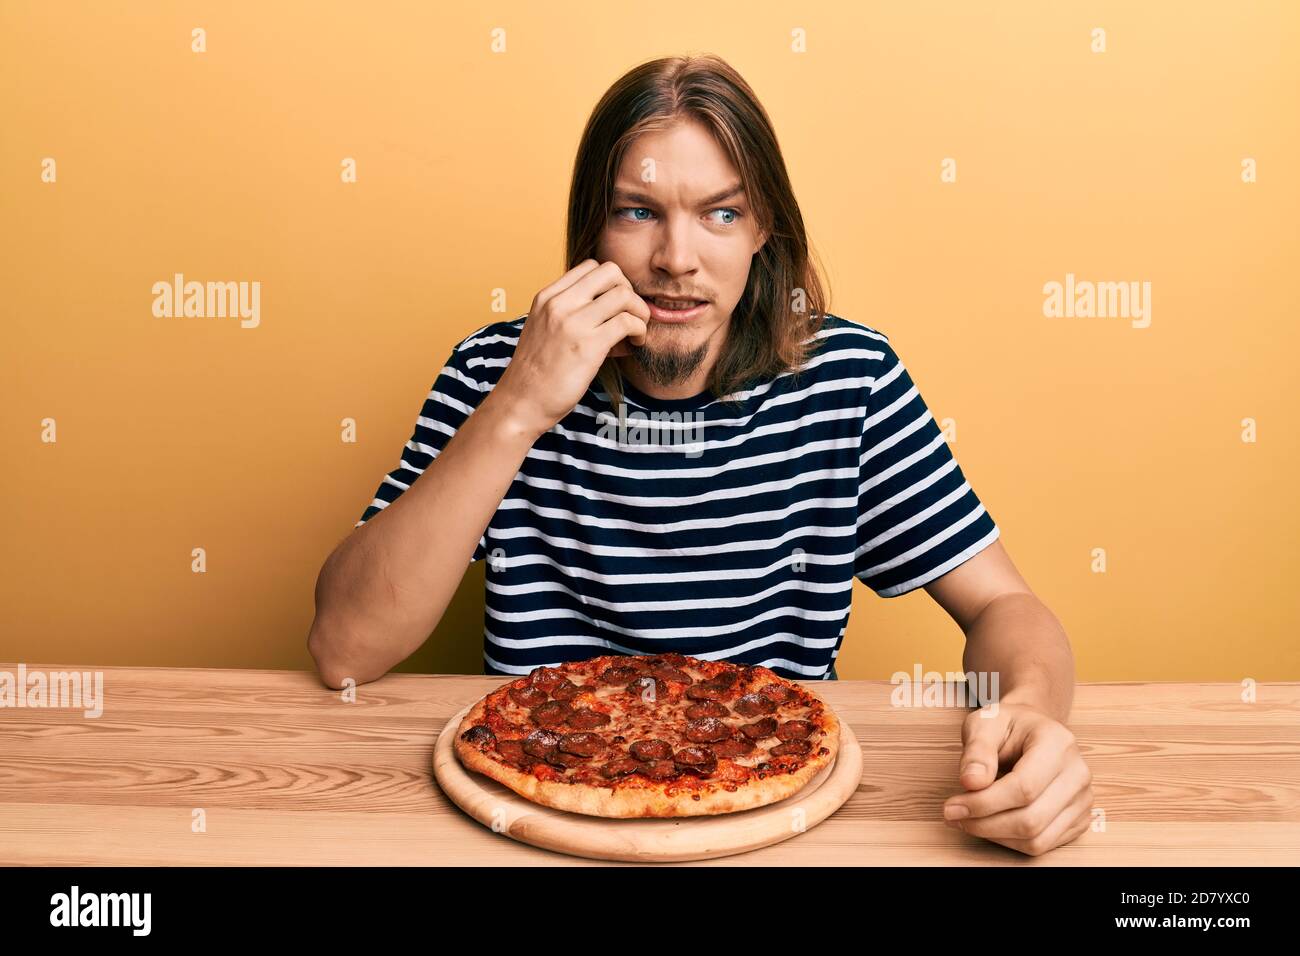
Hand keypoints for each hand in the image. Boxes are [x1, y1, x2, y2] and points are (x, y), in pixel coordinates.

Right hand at [493, 259, 649, 437]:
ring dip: (639, 311)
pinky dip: (639, 330)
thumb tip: (611, 311)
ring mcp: (573, 323)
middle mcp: (559, 304)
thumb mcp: (544, 330)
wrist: (521, 402)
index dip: (612, 283)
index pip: (591, 267)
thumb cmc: (536, 373)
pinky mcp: (588, 345)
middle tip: (631, 315)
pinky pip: (628, 322)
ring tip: (636, 331)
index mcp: (547, 297)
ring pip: (624, 294)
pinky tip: (634, 343)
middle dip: (629, 290)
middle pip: (611, 271)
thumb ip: (570, 314)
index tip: (615, 306)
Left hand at [943, 701, 1093, 856]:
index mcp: (1058, 743)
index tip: (951, 806)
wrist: (1032, 730)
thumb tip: (972, 783)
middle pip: (1031, 819)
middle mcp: (1078, 773)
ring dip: (995, 836)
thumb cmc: (1007, 726)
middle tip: (953, 816)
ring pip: (1037, 839)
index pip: (1024, 787)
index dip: (984, 803)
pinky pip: (1043, 845)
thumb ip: (977, 751)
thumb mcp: (985, 723)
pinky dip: (1010, 842)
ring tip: (967, 820)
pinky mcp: (1078, 819)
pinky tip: (989, 824)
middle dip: (984, 824)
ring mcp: (1082, 800)